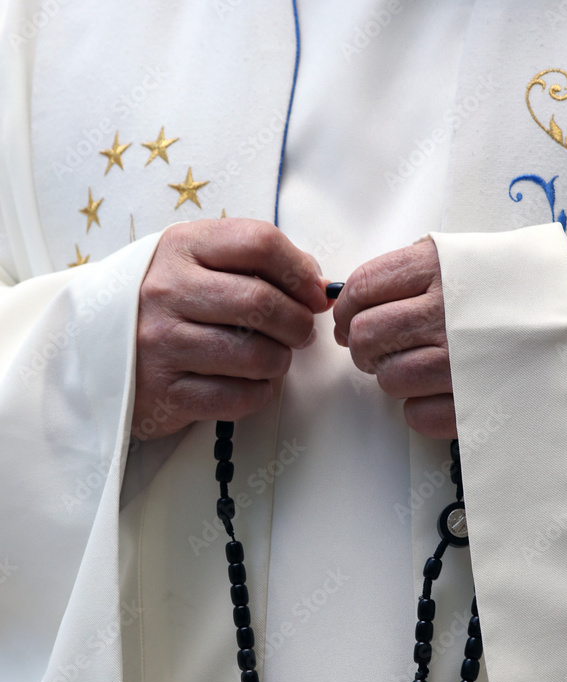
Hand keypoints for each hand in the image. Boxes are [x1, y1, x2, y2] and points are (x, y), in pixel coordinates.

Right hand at [134, 218, 329, 438]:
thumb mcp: (194, 262)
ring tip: (273, 359)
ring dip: (280, 361)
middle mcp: (166, 292)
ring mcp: (162, 343)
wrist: (94, 349)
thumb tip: (315, 284)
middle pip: (262, 301)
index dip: (300, 271)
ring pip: (255, 354)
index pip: (258, 242)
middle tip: (300, 333)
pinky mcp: (165, 393)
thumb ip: (250, 262)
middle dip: (297, 322)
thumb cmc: (164, 303)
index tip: (314, 294)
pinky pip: (238, 397)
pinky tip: (252, 384)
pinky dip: (259, 393)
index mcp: (180, 248)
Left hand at [332, 239, 454, 438]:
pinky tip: (439, 392)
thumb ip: (408, 270)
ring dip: (392, 377)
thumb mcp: (465, 258)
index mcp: (440, 268)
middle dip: (361, 347)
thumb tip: (344, 297)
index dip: (345, 309)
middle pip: (365, 336)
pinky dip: (418, 409)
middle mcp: (446, 312)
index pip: (362, 288)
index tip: (348, 320)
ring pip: (388, 378)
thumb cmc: (511, 292)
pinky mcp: (471, 403)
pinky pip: (414, 415)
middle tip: (374, 350)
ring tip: (416, 369)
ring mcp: (458, 361)